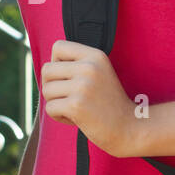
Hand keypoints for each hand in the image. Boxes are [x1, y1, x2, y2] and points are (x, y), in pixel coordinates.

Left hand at [40, 39, 139, 156]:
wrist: (129, 127)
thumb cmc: (108, 103)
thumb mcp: (98, 74)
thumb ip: (76, 65)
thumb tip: (45, 68)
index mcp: (95, 56)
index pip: (58, 46)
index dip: (56, 63)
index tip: (68, 77)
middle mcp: (89, 67)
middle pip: (47, 69)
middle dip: (52, 86)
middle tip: (68, 96)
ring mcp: (82, 86)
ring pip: (46, 90)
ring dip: (55, 102)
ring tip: (73, 107)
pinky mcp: (76, 106)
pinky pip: (50, 108)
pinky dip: (58, 116)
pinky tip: (75, 118)